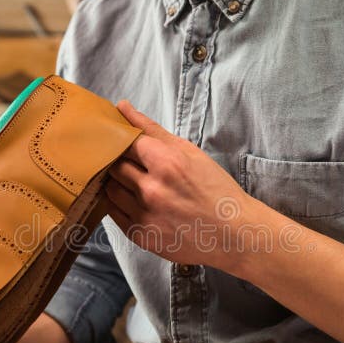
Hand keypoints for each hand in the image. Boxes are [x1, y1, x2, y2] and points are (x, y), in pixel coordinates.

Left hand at [107, 101, 254, 270]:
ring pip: (110, 189)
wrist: (233, 234)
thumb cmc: (214, 190)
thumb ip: (151, 129)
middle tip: (134, 166)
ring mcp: (145, 214)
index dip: (124, 142)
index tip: (128, 145)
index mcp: (167, 163)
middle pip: (114, 165)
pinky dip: (120, 205)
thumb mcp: (189, 151)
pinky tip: (138, 203)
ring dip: (118, 184)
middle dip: (121, 163)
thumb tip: (122, 107)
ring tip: (137, 185)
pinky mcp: (140, 235)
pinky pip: (114, 214)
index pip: (124, 142)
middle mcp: (153, 189)